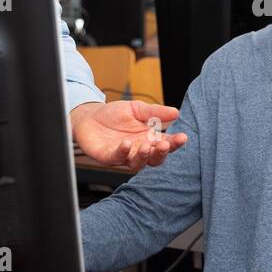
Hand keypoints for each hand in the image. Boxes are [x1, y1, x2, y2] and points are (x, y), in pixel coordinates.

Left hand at [70, 100, 187, 171]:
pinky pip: (118, 158)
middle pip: (155, 158)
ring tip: (146, 145)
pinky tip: (126, 143)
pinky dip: (123, 152)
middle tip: (165, 144)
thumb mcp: (137, 109)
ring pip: (138, 163)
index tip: (182, 137)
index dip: (175, 143)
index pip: (166, 144)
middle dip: (161, 153)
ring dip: (144, 156)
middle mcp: (139, 150)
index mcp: (149, 139)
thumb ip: (155, 112)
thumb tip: (176, 112)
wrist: (89, 116)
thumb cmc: (114, 114)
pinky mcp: (108, 157)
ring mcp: (124, 156)